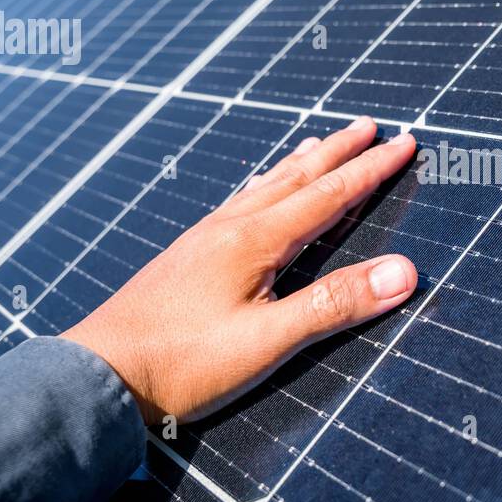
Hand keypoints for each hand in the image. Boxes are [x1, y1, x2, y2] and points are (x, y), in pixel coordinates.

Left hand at [62, 117, 418, 423]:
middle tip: (369, 125)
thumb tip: (403, 271)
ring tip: (318, 142)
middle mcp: (229, 227)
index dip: (369, 170)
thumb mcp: (267, 340)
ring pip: (264, 186)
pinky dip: (264, 185)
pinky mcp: (187, 257)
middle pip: (295, 177)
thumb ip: (333, 303)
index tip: (402, 143)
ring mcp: (204, 239)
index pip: (327, 196)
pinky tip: (255, 192)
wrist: (98, 376)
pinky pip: (239, 202)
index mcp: (254, 241)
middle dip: (338, 152)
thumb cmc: (182, 364)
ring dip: (300, 163)